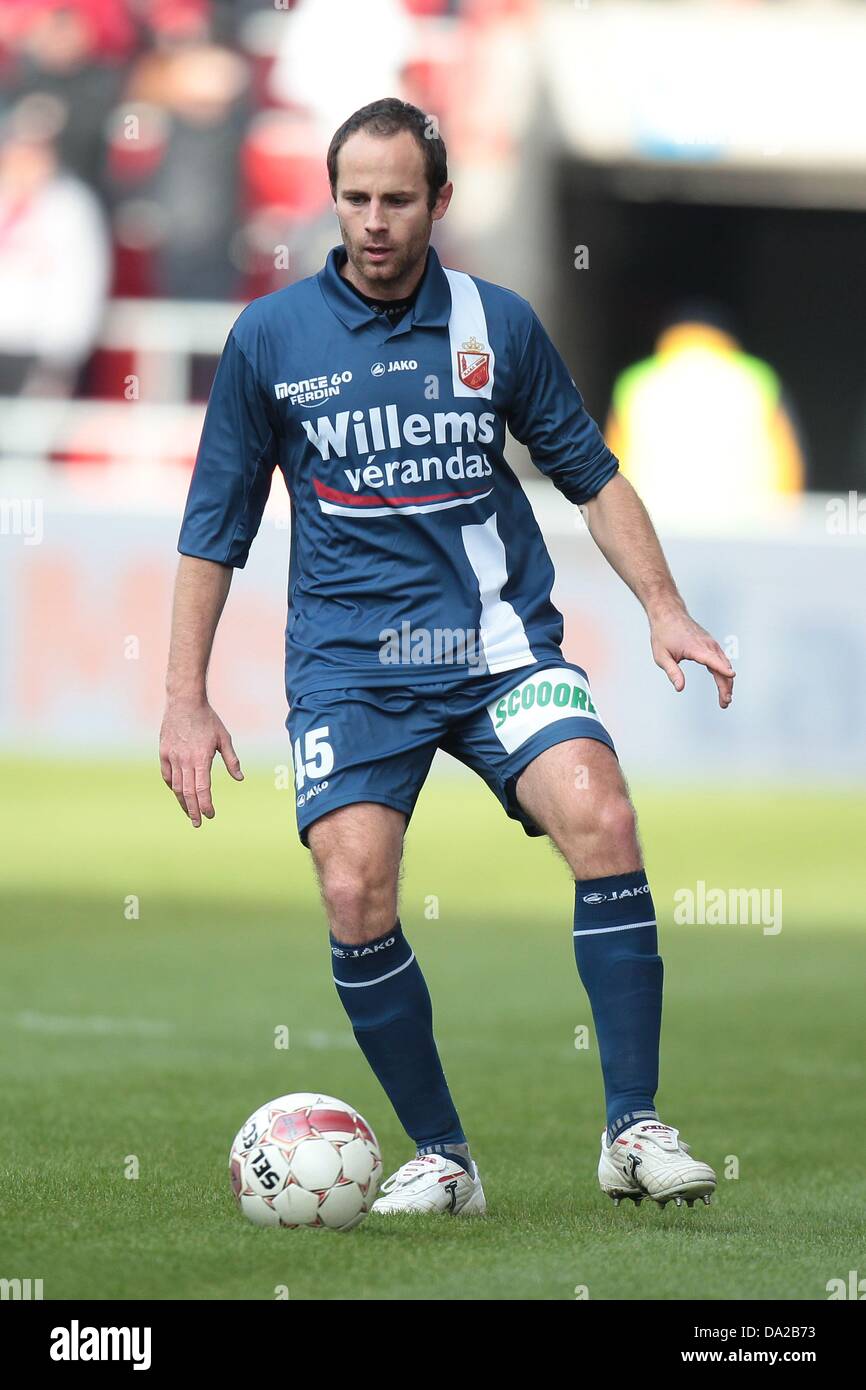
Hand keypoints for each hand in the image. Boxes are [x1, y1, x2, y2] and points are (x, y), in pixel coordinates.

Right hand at [159, 699, 242, 826]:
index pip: (202, 789)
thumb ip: (232, 760)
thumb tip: (240, 778)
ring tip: (189, 813)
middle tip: (198, 823)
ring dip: (182, 802)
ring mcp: (172, 757)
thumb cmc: (208, 720)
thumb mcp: (224, 738)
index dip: (205, 805)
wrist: (184, 701)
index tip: (210, 815)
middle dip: (193, 810)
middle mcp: (184, 760)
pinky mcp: (164, 753)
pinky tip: (178, 793)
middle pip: (187, 793)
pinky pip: (167, 775)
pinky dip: (172, 787)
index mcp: (201, 758)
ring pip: (175, 787)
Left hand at [649, 605, 734, 708]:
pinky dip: (724, 672)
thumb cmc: (663, 634)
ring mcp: (711, 643)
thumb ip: (672, 672)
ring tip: (725, 699)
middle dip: (726, 686)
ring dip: (727, 681)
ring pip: (724, 664)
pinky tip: (723, 684)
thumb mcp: (662, 656)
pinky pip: (721, 659)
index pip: (712, 660)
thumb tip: (680, 688)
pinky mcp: (710, 644)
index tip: (731, 676)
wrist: (668, 614)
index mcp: (695, 647)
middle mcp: (707, 645)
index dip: (722, 669)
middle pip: (722, 666)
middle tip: (725, 703)